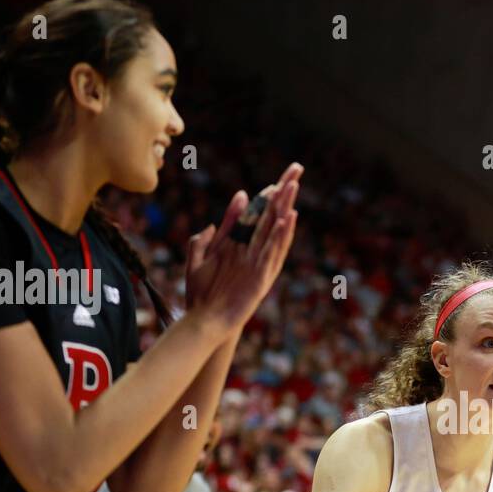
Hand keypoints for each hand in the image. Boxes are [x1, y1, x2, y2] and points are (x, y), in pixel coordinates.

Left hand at [186, 163, 302, 332]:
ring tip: (293, 186)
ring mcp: (259, 263)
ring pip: (275, 229)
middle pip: (270, 216)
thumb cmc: (201, 294)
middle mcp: (253, 252)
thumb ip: (204, 241)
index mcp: (239, 246)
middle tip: (295, 170)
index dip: (265, 198)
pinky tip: (289, 217)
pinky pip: (273, 251)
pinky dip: (282, 234)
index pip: (256, 215)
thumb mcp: (197, 261)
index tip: (274, 181)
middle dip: (282, 193)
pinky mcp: (261, 275)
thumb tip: (212, 223)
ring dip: (284, 207)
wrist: (205, 321)